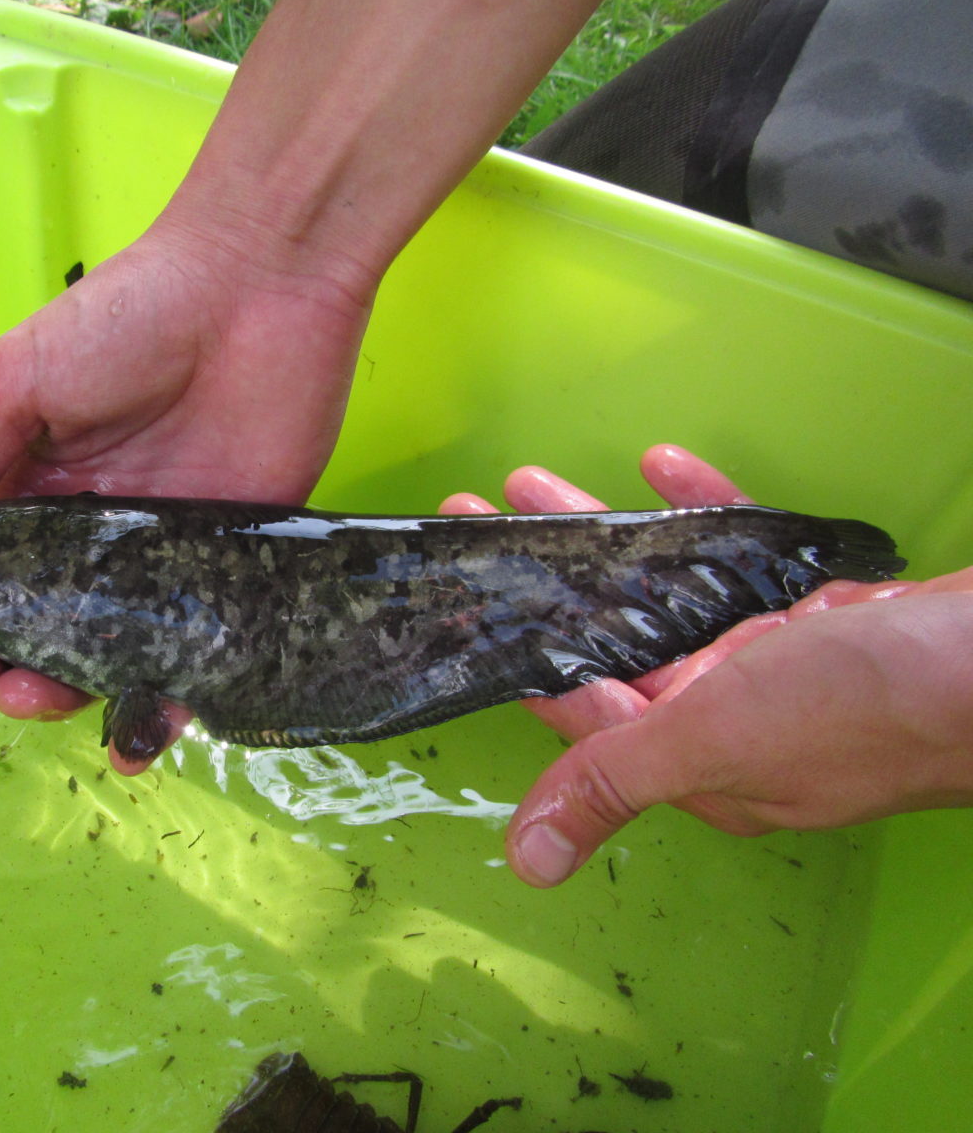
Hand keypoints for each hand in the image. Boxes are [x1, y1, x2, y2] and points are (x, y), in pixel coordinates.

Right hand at [0, 217, 375, 771]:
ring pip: (88, 663)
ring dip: (48, 696)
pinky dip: (155, 715)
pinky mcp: (224, 583)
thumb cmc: (126, 318)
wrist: (259, 288)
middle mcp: (81, 543)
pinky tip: (131, 740)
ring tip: (30, 691)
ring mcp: (152, 568)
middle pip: (13, 634)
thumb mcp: (16, 383)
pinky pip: (183, 664)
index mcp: (22, 493)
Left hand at [483, 448, 972, 887]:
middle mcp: (731, 719)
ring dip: (606, 541)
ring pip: (667, 594)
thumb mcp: (715, 741)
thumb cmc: (865, 705)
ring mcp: (780, 666)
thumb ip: (616, 782)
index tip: (462, 601)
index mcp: (697, 762)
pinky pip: (744, 557)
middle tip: (485, 518)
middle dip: (548, 581)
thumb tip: (530, 863)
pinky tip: (666, 464)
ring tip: (540, 483)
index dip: (516, 654)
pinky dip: (704, 512)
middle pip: (613, 641)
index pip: (580, 710)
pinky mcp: (824, 615)